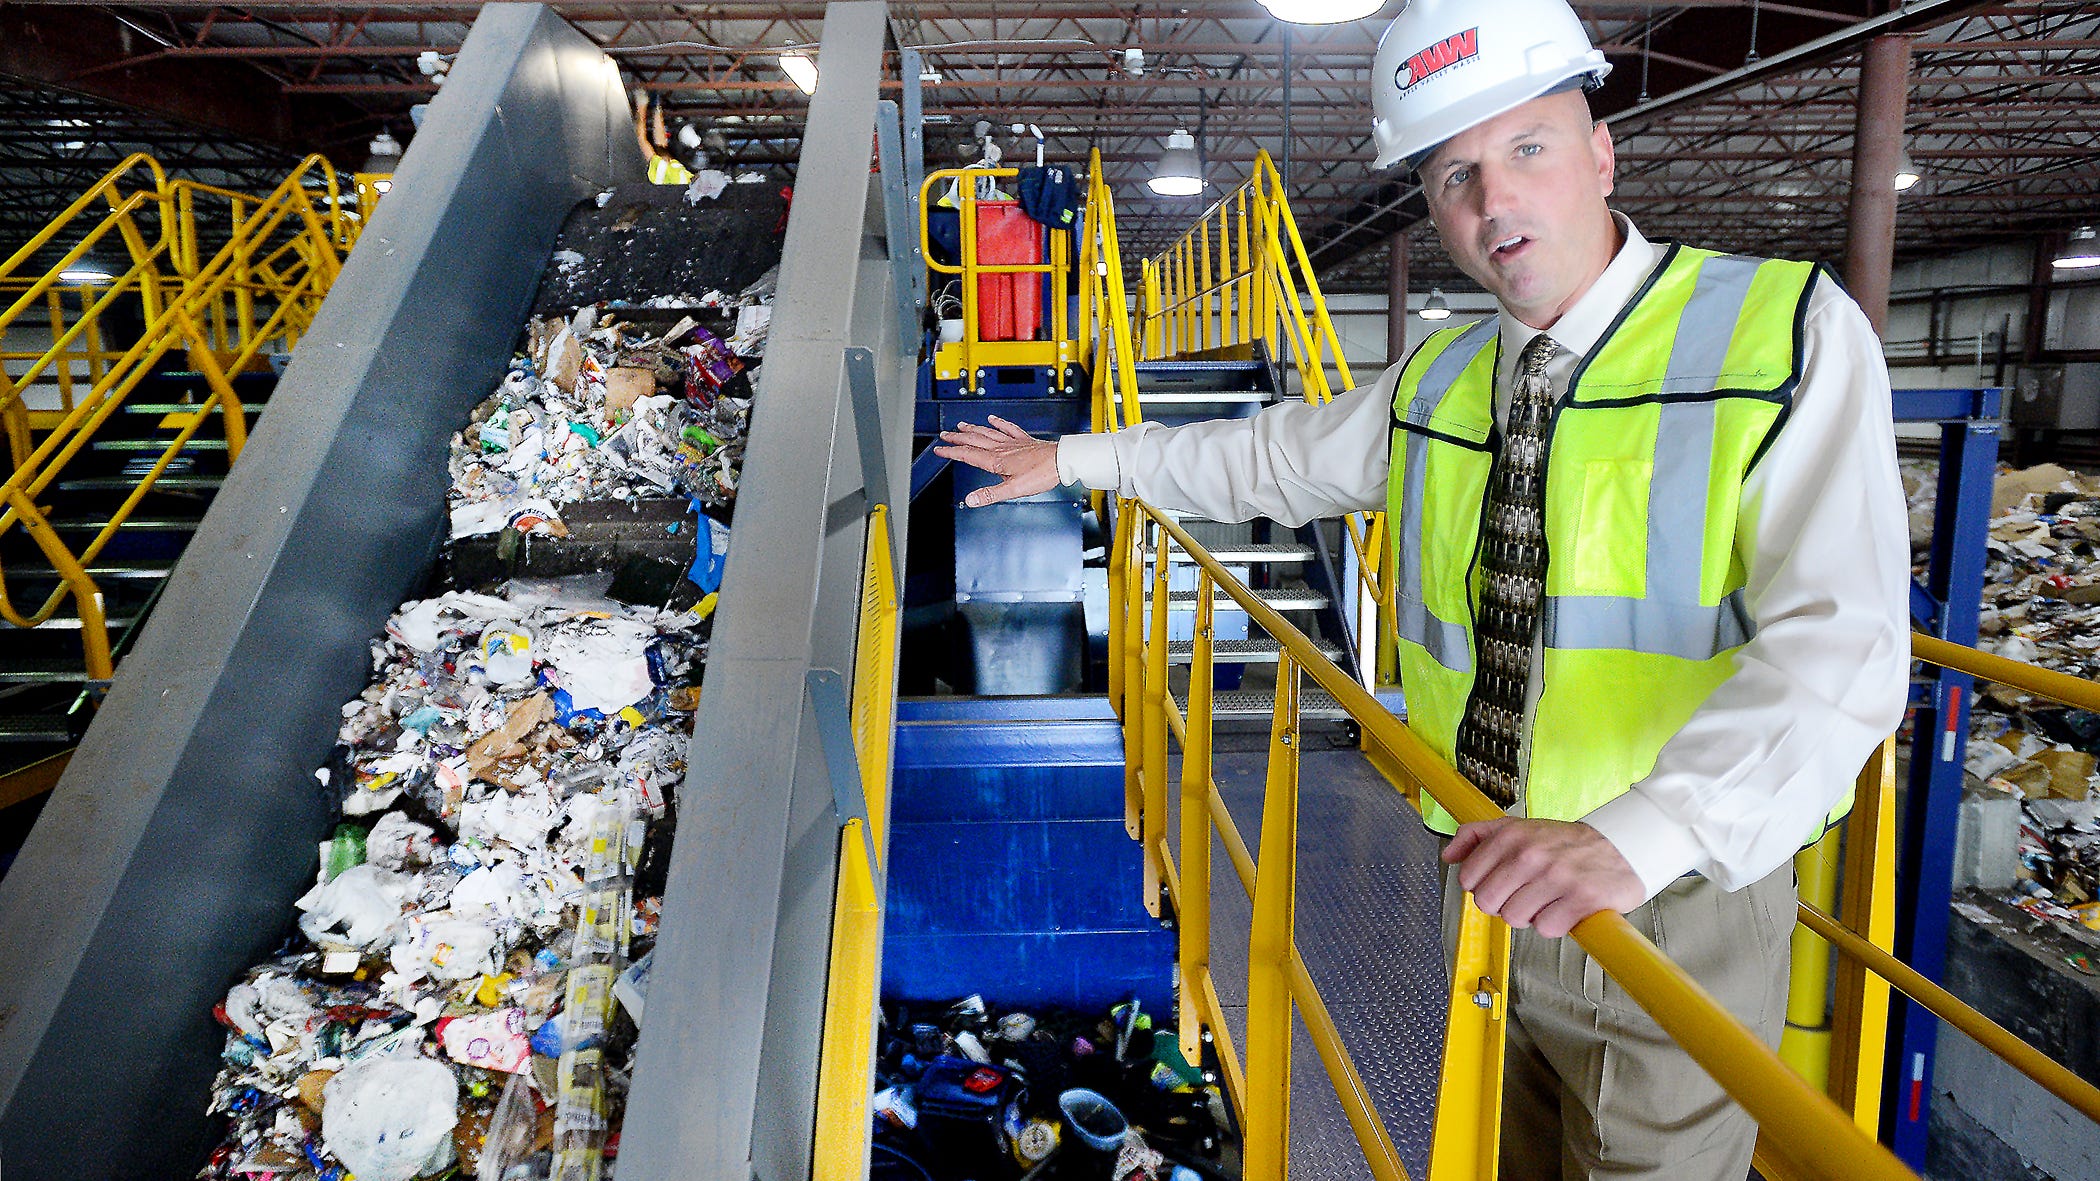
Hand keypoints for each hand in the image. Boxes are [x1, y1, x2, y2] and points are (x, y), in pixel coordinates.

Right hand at [932, 416, 1060, 506]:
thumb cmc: (1041, 474)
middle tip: (944, 435)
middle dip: (957, 438)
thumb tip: (971, 500)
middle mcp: (1002, 448)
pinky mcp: (1023, 440)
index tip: (940, 450)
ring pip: (987, 433)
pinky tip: (993, 419)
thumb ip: (990, 494)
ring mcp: (1013, 443)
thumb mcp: (1013, 489)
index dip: (951, 452)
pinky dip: (998, 423)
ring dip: (972, 429)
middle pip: (974, 440)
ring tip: (961, 426)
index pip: (967, 454)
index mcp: (996, 460)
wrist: (1060, 461)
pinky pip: (1007, 428)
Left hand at [1442, 818, 1644, 937]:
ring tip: (1546, 899)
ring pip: (1515, 918)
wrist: (1621, 846)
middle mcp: (1531, 855)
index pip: (1468, 879)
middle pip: (1488, 903)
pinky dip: (1554, 924)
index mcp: (1511, 837)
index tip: (1500, 884)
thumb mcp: (1517, 827)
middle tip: (1522, 895)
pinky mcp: (1581, 899)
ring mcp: (1556, 877)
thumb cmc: (1564, 842)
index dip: (1482, 887)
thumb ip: (1477, 836)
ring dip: (1530, 915)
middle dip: (1502, 904)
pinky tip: (1564, 908)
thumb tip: (1449, 855)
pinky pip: (1546, 929)